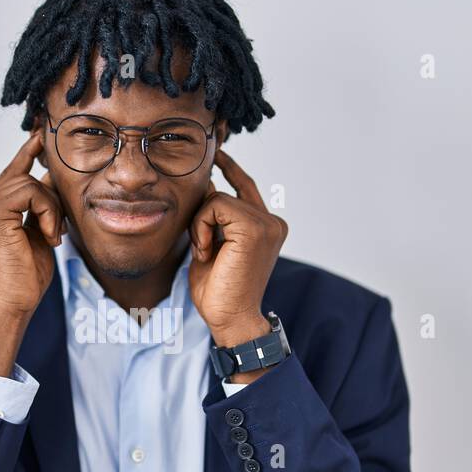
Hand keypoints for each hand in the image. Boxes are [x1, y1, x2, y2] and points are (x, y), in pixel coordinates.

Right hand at [0, 133, 64, 382]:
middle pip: (21, 176)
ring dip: (50, 209)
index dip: (28, 152)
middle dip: (48, 199)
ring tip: (51, 236)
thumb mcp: (36, 231)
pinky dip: (47, 211)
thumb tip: (51, 174)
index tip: (42, 133)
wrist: (11, 305)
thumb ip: (39, 204)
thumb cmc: (23, 278)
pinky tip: (49, 236)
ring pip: (27, 182)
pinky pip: (30, 191)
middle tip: (56, 228)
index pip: (10, 174)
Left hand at [188, 149, 287, 356]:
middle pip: (224, 193)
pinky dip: (202, 227)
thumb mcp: (211, 244)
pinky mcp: (256, 227)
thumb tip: (205, 184)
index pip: (245, 187)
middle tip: (203, 249)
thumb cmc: (219, 291)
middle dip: (202, 218)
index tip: (217, 152)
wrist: (230, 319)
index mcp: (266, 226)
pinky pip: (216, 205)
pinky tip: (207, 250)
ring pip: (218, 198)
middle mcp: (272, 222)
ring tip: (205, 252)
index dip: (230, 168)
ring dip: (200, 225)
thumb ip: (211, 217)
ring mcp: (267, 223)